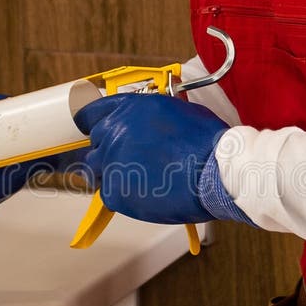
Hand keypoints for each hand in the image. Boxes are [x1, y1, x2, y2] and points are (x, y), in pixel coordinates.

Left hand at [73, 94, 229, 223]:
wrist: (214, 172)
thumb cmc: (205, 142)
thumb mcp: (177, 110)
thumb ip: (148, 116)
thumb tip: (145, 124)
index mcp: (128, 108)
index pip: (90, 113)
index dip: (92, 122)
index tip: (94, 129)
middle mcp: (114, 132)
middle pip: (96, 144)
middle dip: (110, 151)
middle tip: (132, 160)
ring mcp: (112, 162)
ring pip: (98, 171)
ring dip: (114, 174)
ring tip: (141, 180)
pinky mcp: (115, 191)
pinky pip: (109, 195)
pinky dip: (124, 196)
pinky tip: (147, 193)